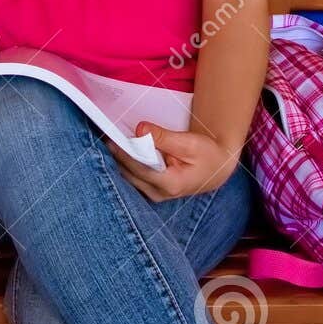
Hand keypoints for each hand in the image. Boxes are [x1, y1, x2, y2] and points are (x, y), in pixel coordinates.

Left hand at [105, 122, 240, 201]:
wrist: (216, 168)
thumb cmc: (207, 155)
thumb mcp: (190, 143)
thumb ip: (164, 137)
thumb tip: (140, 128)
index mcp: (170, 184)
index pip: (139, 168)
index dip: (124, 153)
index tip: (111, 139)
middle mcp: (159, 194)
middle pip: (129, 174)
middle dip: (117, 155)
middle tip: (106, 135)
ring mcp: (153, 195)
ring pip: (127, 177)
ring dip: (119, 159)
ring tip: (111, 139)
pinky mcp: (150, 190)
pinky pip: (132, 176)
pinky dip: (126, 163)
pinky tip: (122, 148)